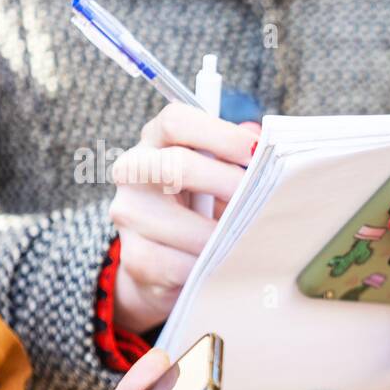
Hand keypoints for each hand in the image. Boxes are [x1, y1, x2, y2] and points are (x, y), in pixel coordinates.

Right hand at [109, 103, 259, 333]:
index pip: (176, 122)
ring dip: (223, 237)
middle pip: (176, 167)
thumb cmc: (198, 208)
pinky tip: (224, 264)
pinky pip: (179, 265)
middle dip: (226, 183)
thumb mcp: (217, 177)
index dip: (221, 134)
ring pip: (182, 226)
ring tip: (250, 239)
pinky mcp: (135, 257)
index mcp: (155, 142)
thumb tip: (259, 137)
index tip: (258, 151)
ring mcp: (129, 215)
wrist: (163, 262)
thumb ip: (237, 157)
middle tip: (260, 199)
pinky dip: (208, 267)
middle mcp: (133, 172)